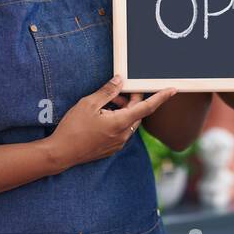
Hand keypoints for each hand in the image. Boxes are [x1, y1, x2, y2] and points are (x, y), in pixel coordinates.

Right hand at [49, 75, 175, 167]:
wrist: (61, 153)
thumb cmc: (73, 128)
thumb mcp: (88, 104)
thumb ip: (107, 91)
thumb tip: (120, 80)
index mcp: (120, 122)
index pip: (146, 107)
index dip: (161, 98)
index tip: (173, 90)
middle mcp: (123, 135)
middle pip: (136, 114)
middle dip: (130, 101)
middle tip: (116, 92)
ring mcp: (118, 144)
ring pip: (128, 123)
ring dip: (122, 111)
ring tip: (104, 105)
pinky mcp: (111, 149)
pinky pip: (121, 131)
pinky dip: (116, 121)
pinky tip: (101, 117)